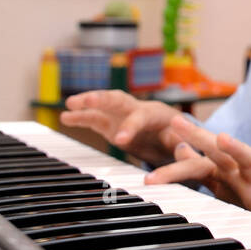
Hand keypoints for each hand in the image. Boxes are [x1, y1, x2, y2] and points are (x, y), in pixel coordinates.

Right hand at [59, 91, 177, 165]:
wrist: (170, 128)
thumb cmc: (178, 133)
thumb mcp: (183, 141)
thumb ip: (182, 146)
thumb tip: (185, 151)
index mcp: (154, 113)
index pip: (140, 118)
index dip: (130, 127)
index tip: (120, 140)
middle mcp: (135, 109)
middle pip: (118, 100)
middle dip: (102, 98)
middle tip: (84, 100)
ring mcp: (121, 114)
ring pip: (103, 105)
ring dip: (87, 102)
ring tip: (69, 104)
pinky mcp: (111, 123)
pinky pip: (95, 118)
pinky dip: (81, 116)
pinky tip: (65, 117)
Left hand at [146, 117, 250, 216]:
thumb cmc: (247, 196)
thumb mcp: (220, 182)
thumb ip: (199, 166)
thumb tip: (178, 148)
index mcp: (223, 168)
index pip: (200, 152)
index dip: (184, 141)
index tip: (169, 123)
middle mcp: (238, 170)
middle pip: (218, 150)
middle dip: (198, 135)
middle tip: (176, 122)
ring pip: (248, 160)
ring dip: (236, 148)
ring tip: (223, 138)